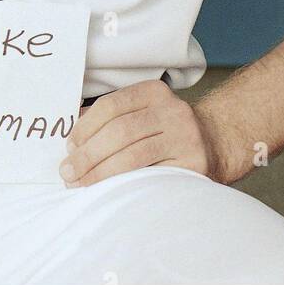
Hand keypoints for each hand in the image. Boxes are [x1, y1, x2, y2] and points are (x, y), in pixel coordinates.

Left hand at [59, 79, 222, 187]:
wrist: (215, 144)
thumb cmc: (165, 131)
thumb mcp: (142, 113)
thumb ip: (110, 119)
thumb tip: (71, 138)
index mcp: (153, 92)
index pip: (111, 106)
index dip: (85, 128)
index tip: (69, 147)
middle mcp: (172, 111)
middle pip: (120, 131)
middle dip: (88, 154)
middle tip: (68, 172)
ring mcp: (185, 137)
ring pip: (134, 156)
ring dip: (101, 173)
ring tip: (80, 185)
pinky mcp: (194, 165)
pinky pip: (152, 177)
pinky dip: (126, 185)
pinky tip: (110, 192)